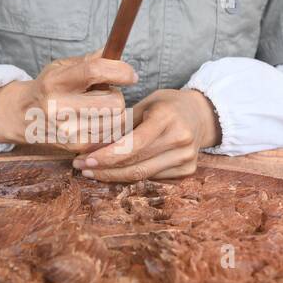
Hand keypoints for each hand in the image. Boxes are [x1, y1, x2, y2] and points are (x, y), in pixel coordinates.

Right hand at [0, 52, 135, 150]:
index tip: (130, 75)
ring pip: (117, 120)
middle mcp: (59, 107)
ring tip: (97, 107)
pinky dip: (109, 126)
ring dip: (114, 112)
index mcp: (55, 81)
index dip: (120, 71)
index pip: (95, 71)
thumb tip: (115, 51)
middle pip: (114, 101)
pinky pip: (111, 135)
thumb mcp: (61, 68)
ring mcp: (67, 130)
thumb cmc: (48, 88)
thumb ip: (89, 60)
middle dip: (116, 95)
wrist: (23, 117)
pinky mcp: (76, 146)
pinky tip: (96, 121)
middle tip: (105, 94)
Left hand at [71, 88, 221, 181]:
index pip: (134, 144)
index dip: (108, 156)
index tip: (85, 159)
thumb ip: (121, 123)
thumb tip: (90, 141)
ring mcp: (187, 158)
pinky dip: (132, 176)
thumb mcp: (145, 104)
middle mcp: (181, 140)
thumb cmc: (167, 106)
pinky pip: (153, 178)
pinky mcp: (188, 171)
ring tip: (92, 171)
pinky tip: (116, 171)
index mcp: (168, 118)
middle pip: (136, 164)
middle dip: (105, 169)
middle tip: (81, 167)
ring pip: (143, 175)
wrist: (200, 115)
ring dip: (114, 176)